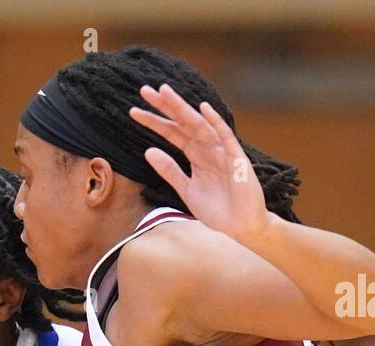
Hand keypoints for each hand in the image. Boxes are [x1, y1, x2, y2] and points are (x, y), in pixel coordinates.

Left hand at [128, 83, 270, 242]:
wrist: (240, 227)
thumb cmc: (217, 209)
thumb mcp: (186, 189)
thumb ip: (169, 171)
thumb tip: (148, 151)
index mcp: (196, 155)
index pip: (172, 133)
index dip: (154, 122)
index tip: (134, 112)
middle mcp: (207, 148)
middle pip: (183, 123)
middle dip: (165, 107)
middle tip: (145, 90)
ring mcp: (222, 151)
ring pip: (199, 125)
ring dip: (183, 108)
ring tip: (165, 92)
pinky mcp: (236, 159)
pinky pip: (225, 138)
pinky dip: (215, 123)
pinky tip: (203, 109)